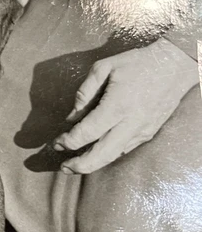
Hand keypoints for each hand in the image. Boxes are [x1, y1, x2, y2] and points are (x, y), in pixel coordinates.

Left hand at [53, 40, 198, 174]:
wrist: (174, 66)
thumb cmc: (138, 63)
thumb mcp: (104, 68)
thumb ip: (85, 92)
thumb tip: (72, 116)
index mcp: (117, 105)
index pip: (87, 132)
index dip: (68, 141)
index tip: (56, 143)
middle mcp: (130, 123)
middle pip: (101, 154)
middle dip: (80, 165)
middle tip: (64, 167)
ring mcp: (142, 130)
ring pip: (114, 156)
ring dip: (93, 164)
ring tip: (75, 165)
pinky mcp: (149, 133)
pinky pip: (125, 149)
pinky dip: (108, 155)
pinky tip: (96, 154)